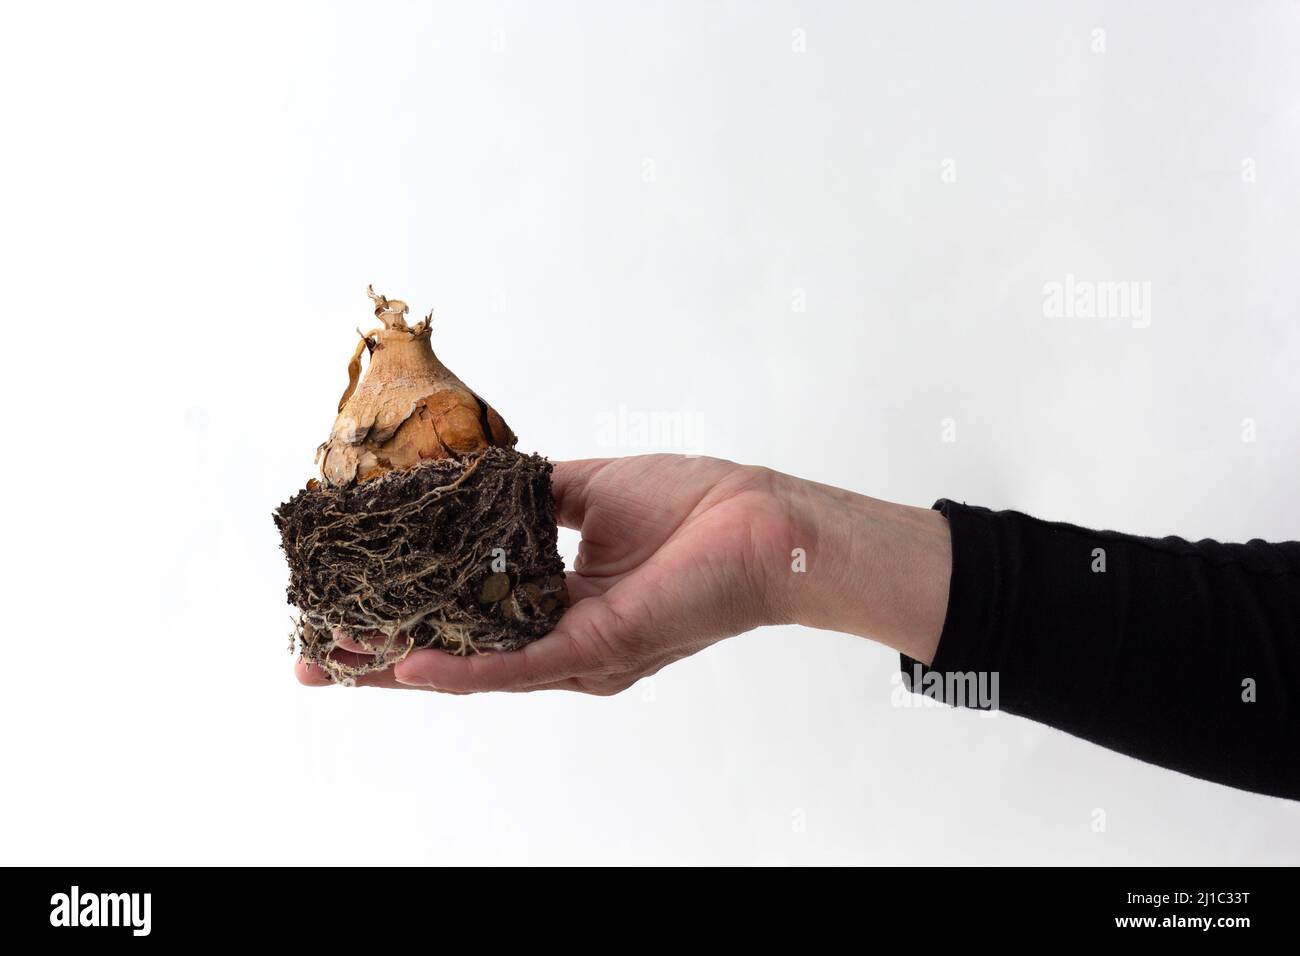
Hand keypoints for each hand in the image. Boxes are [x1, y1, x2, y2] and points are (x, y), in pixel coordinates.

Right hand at [295, 454, 950, 693]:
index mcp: (559, 602)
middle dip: (383, 659)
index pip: (468, 614)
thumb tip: (474, 478)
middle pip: (459, 654)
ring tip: (337, 666)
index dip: (407, 612)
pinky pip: (522, 667)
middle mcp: (563, 638)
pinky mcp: (602, 649)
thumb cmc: (695, 505)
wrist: (763, 520)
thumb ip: (533, 495)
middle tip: (313, 660)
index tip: (345, 603)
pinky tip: (411, 668)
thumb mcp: (591, 491)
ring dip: (403, 670)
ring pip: (477, 668)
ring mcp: (580, 651)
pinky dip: (465, 670)